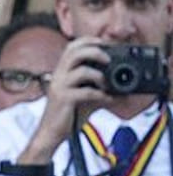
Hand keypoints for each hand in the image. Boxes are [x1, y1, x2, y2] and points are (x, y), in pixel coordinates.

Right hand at [25, 36, 110, 159]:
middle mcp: (58, 75)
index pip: (72, 47)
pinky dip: (100, 95)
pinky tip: (108, 99)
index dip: (89, 41)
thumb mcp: (86, 99)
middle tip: (109, 60)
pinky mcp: (63, 100)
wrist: (52, 134)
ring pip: (80, 70)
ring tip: (107, 84)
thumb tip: (123, 92)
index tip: (106, 44)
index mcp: (61, 71)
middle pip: (74, 52)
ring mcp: (59, 87)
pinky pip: (85, 92)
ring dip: (99, 75)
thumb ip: (100, 91)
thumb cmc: (68, 115)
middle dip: (95, 51)